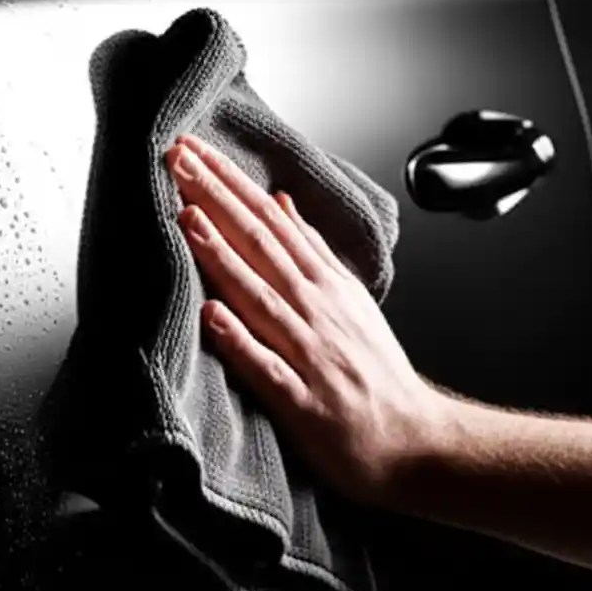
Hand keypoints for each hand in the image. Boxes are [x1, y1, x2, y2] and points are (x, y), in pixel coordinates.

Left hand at [164, 135, 455, 506]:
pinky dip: (241, 340)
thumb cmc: (372, 371)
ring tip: (187, 218)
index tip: (193, 149)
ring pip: (260, 295)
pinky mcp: (302, 401)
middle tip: (178, 159)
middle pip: (260, 243)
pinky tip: (212, 315)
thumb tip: (280, 201)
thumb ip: (311, 250)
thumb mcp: (347, 298)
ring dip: (223, 256)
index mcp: (322, 283)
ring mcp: (309, 353)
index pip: (268, 219)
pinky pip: (267, 367)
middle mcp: (315, 309)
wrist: (413, 441)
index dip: (231, 182)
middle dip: (217, 198)